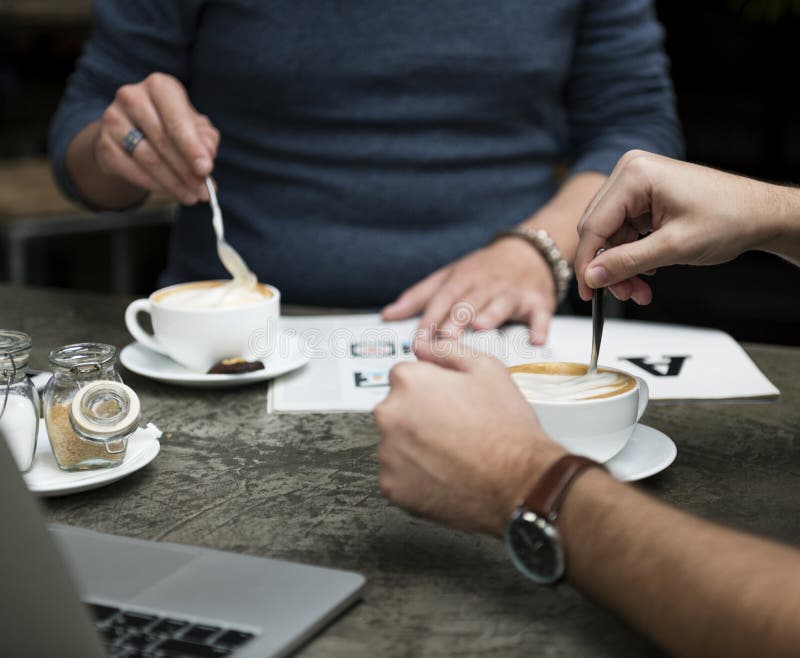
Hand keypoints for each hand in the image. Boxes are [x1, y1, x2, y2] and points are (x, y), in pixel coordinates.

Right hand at [93, 72, 219, 204]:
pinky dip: (153, 184)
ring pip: (148, 158)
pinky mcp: (103, 143)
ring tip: (191, 196)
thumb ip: (206, 140)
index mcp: (160, 86)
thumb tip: (207, 157)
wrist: (133, 132)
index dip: (192, 147)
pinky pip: (131, 170)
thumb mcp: (195, 129)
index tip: (206, 170)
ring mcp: (113, 118)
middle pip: (162, 141)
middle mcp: (132, 96)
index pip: (177, 120)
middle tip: (203, 192)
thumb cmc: (172, 127)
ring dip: (173, 182)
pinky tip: (168, 191)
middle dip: (186, 171)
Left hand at [374, 341, 564, 535]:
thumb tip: (424, 345)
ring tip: (451, 453)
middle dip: (418, 417)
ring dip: (415, 447)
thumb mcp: (487, 369)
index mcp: (409, 381)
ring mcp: (388, 453)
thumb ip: (447, 351)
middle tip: (453, 428)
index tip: (445, 402)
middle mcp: (390, 414)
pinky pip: (397, 476)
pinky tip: (443, 473)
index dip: (429, 389)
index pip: (403, 377)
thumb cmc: (506, 429)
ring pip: (395, 444)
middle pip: (396, 410)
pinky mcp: (391, 487)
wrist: (520, 482)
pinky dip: (415, 477)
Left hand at [381, 238, 555, 344]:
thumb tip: (386, 315)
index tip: (417, 340)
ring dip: (491, 315)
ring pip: (500, 305)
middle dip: (456, 319)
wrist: (527, 252)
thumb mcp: (448, 277)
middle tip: (445, 338)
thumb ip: (418, 298)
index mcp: (462, 279)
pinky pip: (540, 315)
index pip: (442, 300)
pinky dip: (539, 327)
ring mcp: (512, 293)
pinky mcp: (538, 302)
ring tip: (480, 326)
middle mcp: (486, 285)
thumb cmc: (481, 270)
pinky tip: (536, 340)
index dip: (429, 319)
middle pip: (469, 303)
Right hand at [574, 150, 780, 303]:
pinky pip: (625, 232)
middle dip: (610, 267)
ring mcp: (637, 185)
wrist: (761, 213)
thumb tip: (592, 276)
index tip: (588, 292)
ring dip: (622, 266)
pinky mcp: (644, 198)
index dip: (588, 263)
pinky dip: (632, 256)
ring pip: (611, 236)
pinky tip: (646, 272)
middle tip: (624, 293)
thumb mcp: (674, 247)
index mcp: (634, 175)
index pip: (594, 225)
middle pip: (600, 230)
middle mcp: (631, 173)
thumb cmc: (730, 217)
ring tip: (640, 289)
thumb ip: (627, 262)